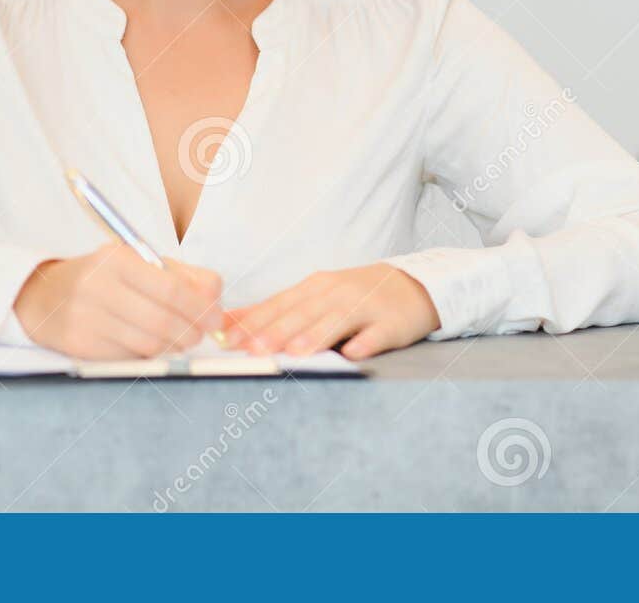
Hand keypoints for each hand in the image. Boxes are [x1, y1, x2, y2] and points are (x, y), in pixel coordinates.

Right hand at [12, 245, 222, 359]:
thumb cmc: (103, 277)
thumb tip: (214, 297)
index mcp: (118, 259)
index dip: (201, 309)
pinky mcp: (79, 346)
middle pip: (163, 321)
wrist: (45, 295)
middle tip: (200, 335)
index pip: (172, 290)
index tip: (216, 319)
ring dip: (173, 347)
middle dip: (191, 333)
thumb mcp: (138, 262)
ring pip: (149, 344)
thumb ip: (181, 275)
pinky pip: (129, 358)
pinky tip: (150, 346)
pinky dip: (148, 355)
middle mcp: (98, 287)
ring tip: (179, 340)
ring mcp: (86, 319)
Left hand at [220, 263, 439, 360]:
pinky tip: (353, 353)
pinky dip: (365, 342)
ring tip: (295, 352)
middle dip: (277, 331)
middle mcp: (337, 293)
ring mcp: (366, 306)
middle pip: (304, 313)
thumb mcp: (314, 296)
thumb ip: (275, 311)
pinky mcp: (391, 323)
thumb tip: (227, 325)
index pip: (280, 305)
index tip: (228, 339)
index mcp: (315, 288)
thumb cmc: (353, 296)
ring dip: (316, 336)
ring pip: (338, 321)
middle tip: (253, 350)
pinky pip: (377, 334)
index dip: (254, 322)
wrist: (411, 286)